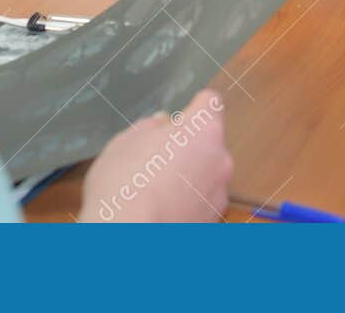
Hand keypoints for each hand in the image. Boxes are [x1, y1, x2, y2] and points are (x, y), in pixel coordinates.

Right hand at [80, 90, 231, 221]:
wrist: (129, 240)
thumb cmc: (123, 185)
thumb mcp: (124, 142)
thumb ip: (149, 127)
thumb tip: (161, 125)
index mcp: (202, 129)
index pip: (210, 102)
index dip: (192, 108)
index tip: (177, 119)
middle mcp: (220, 158)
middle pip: (209, 141)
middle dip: (187, 145)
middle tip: (156, 158)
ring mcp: (219, 193)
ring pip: (206, 173)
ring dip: (189, 176)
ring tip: (154, 190)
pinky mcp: (214, 221)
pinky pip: (201, 201)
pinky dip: (188, 202)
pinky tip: (161, 210)